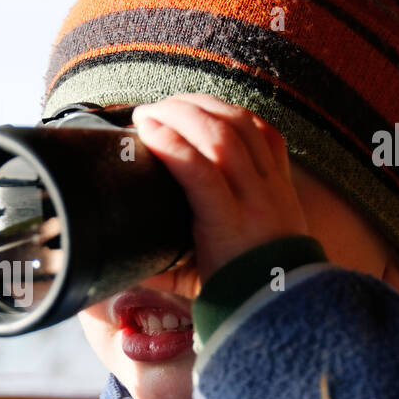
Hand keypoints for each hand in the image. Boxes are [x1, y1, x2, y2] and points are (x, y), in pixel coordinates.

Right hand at [132, 94, 309, 282]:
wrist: (285, 296)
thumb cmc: (234, 290)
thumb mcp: (190, 284)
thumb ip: (155, 270)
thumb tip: (113, 263)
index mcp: (228, 228)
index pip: (200, 171)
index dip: (169, 142)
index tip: (141, 128)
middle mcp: (256, 199)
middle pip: (221, 137)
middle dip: (180, 113)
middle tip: (147, 112)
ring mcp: (274, 184)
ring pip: (243, 125)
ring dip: (205, 105)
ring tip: (174, 103)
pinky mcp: (284, 177)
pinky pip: (266, 131)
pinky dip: (237, 114)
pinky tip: (213, 109)